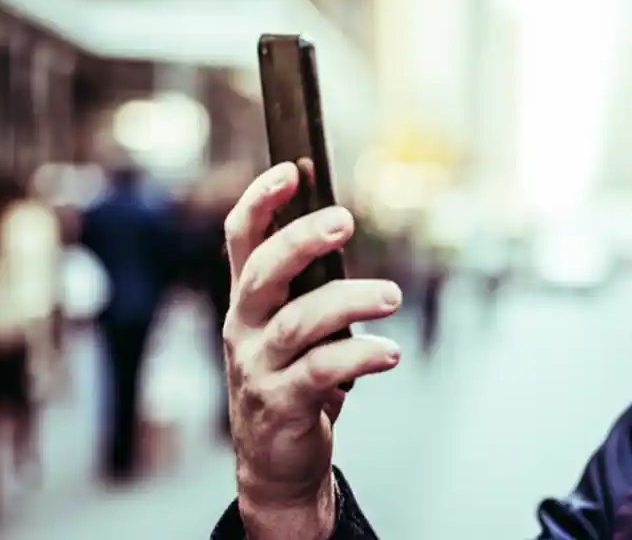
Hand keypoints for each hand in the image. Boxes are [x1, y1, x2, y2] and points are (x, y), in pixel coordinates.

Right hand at [222, 162, 402, 539]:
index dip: (259, 201)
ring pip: (298, 323)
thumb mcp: (295, 326)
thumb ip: (309, 284)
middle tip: (345, 220)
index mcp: (247, 300)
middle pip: (263, 272)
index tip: (290, 169)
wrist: (276, 463)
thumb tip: (339, 224)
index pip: (240, 239)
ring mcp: (258, 368)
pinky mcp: (282, 405)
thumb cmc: (295, 378)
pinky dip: (360, 357)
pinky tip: (389, 353)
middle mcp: (244, 328)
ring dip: (349, 302)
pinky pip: (321, 372)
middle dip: (301, 240)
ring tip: (391, 297)